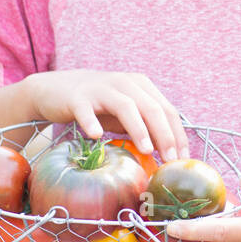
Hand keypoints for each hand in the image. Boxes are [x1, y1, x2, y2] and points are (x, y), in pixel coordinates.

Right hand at [23, 70, 189, 161]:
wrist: (58, 89)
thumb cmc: (100, 105)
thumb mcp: (127, 114)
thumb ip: (146, 128)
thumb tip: (167, 156)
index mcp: (141, 86)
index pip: (167, 110)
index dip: (178, 134)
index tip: (182, 158)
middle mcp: (125, 83)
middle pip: (151, 107)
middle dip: (164, 134)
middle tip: (169, 158)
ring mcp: (101, 89)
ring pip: (125, 106)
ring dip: (138, 128)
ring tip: (146, 149)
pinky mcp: (77, 97)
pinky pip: (86, 110)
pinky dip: (92, 121)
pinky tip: (97, 136)